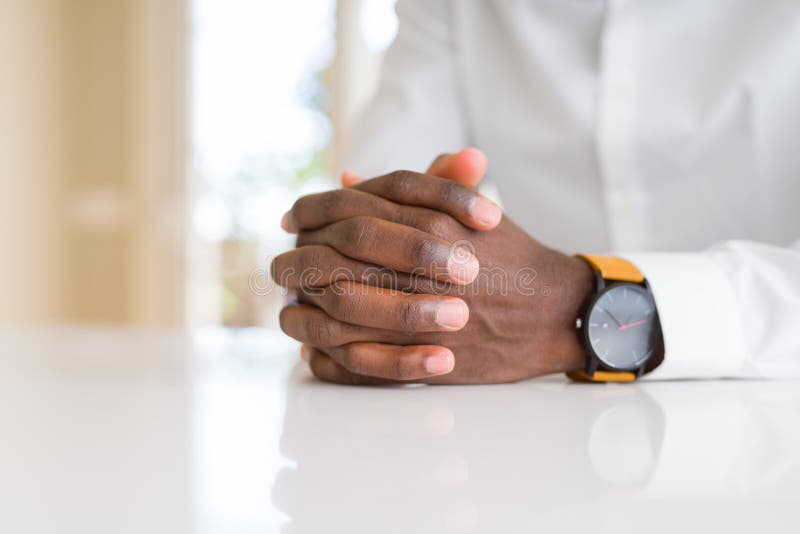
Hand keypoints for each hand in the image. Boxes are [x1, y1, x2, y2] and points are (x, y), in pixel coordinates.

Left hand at [273, 153, 594, 383]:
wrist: (555, 310)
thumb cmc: (509, 255)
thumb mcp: (468, 208)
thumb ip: (413, 187)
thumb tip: (347, 176)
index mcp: (428, 219)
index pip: (348, 206)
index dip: (312, 209)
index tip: (293, 216)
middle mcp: (419, 262)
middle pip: (331, 253)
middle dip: (297, 255)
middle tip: (283, 259)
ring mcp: (419, 313)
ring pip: (334, 306)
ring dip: (303, 302)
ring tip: (290, 298)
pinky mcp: (422, 356)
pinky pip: (355, 356)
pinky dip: (325, 349)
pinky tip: (311, 340)